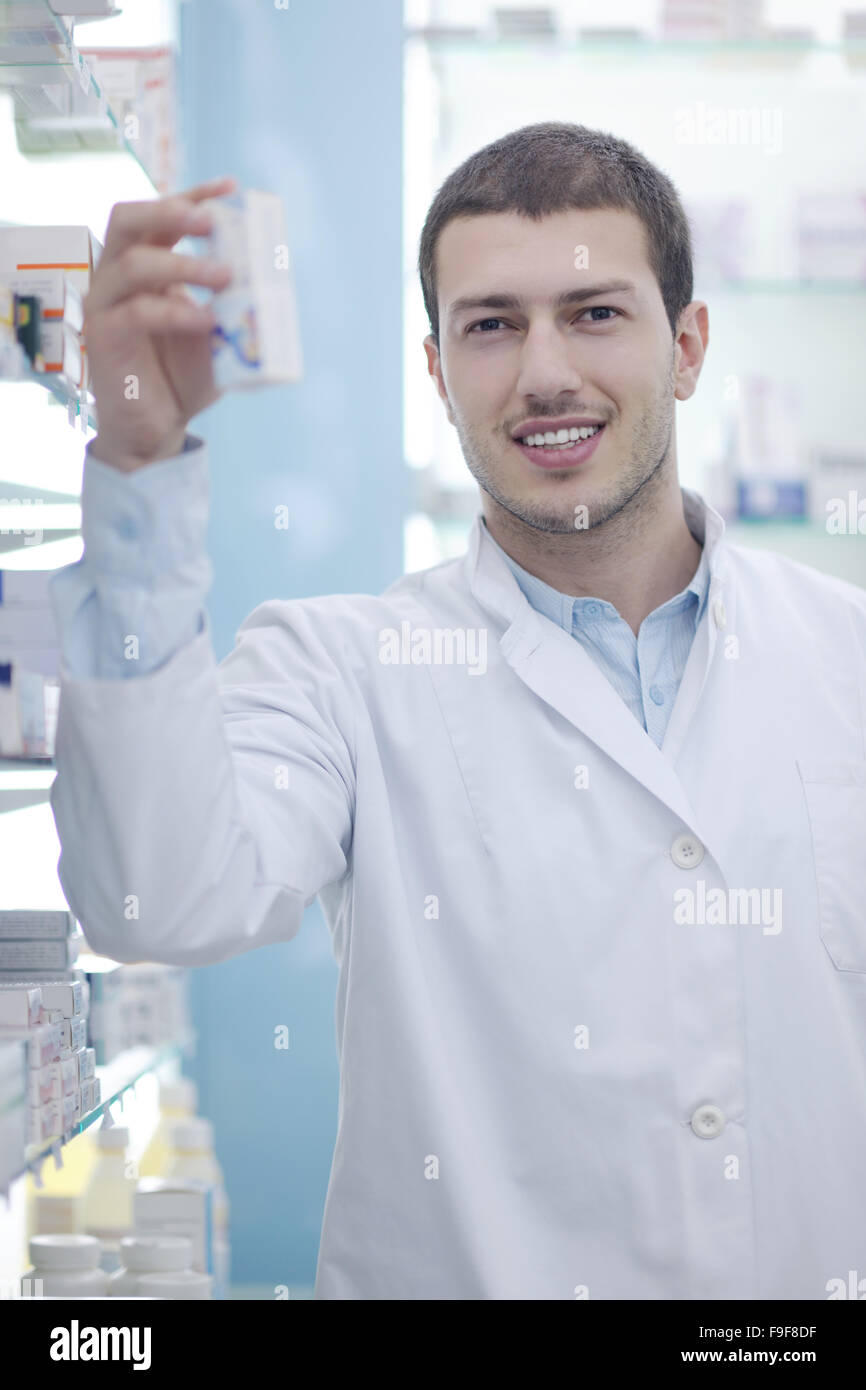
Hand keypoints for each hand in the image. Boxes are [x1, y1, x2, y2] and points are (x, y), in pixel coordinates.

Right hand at [84, 175, 237, 471]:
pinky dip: (176, 312)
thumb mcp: (216, 332)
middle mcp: (116, 278)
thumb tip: (269, 274)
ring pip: (133, 263)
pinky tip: (205, 321)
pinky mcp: (103, 339)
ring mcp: (105, 306)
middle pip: (127, 220)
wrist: (155, 429)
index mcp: (141, 267)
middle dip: (172, 211)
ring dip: (183, 264)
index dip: (192, 196)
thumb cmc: (182, 377)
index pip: (158, 216)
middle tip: (213, 221)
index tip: (231, 187)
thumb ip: (233, 303)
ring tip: (226, 276)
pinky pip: (137, 313)